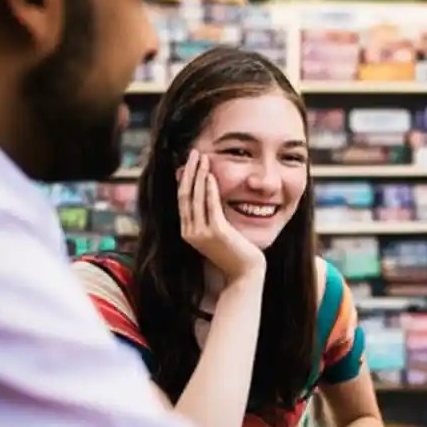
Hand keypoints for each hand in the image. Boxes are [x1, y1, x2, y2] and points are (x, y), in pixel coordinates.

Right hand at [177, 150, 264, 282]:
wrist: (245, 273)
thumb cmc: (235, 252)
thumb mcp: (218, 232)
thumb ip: (211, 217)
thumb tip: (210, 198)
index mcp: (188, 231)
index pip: (182, 199)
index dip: (184, 178)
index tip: (189, 161)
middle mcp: (190, 232)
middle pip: (185, 195)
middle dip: (189, 171)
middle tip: (194, 153)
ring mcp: (201, 233)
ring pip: (195, 198)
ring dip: (199, 175)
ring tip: (203, 158)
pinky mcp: (216, 233)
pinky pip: (210, 207)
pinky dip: (209, 190)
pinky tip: (210, 176)